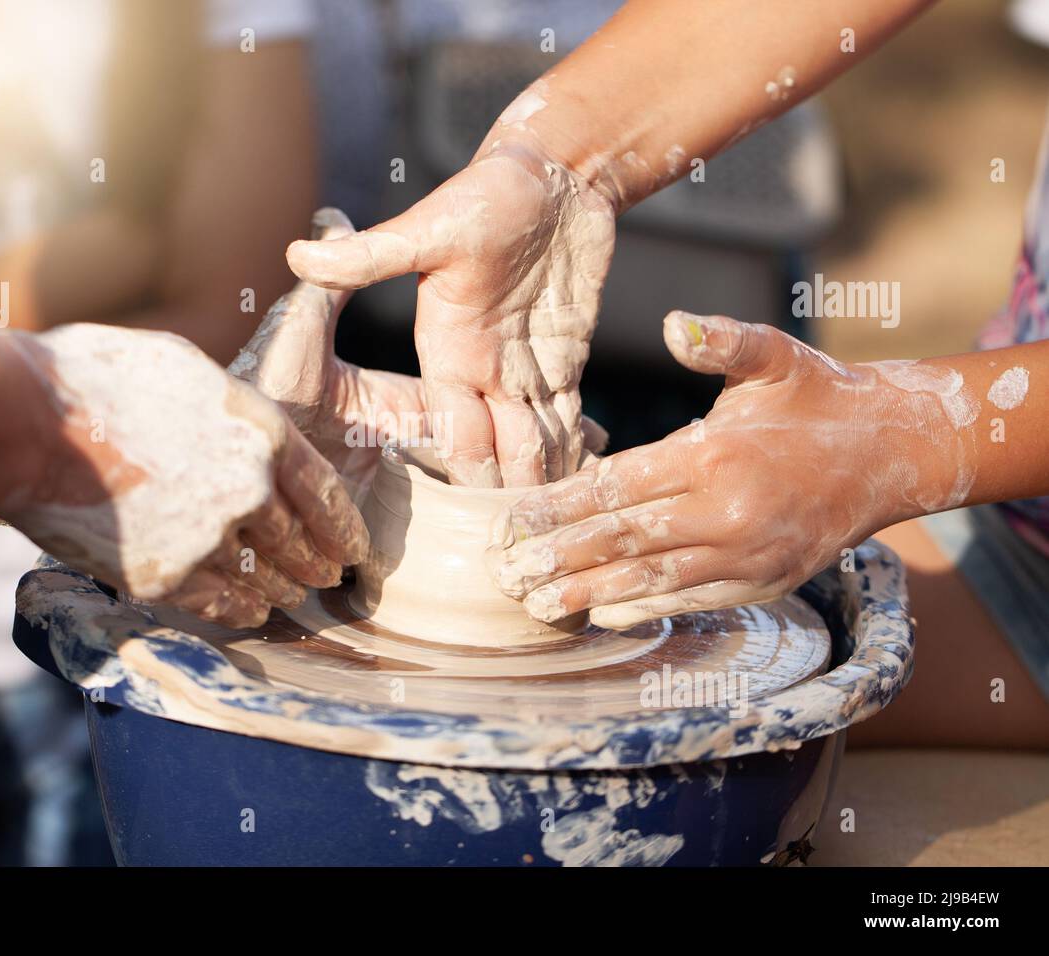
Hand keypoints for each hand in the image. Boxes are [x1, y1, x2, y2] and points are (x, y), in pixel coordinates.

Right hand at [0, 323, 366, 627]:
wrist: (27, 424)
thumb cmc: (99, 379)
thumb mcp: (188, 367)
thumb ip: (233, 406)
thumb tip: (248, 422)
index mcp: (263, 434)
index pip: (325, 495)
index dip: (344, 528)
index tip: (353, 548)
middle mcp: (249, 491)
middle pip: (299, 543)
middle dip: (316, 564)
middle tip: (326, 578)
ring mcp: (207, 539)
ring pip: (262, 580)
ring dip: (280, 592)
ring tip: (287, 597)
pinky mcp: (164, 576)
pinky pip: (218, 606)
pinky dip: (238, 613)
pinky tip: (247, 613)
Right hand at [238, 208, 610, 496]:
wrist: (551, 173)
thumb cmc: (486, 192)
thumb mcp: (429, 227)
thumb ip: (370, 255)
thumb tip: (297, 252)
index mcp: (445, 352)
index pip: (456, 429)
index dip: (473, 472)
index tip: (485, 518)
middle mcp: (479, 369)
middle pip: (496, 449)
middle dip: (512, 492)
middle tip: (532, 543)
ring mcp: (521, 367)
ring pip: (533, 440)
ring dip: (547, 477)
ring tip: (566, 524)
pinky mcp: (561, 356)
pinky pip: (566, 415)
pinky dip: (575, 446)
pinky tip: (588, 480)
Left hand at [488, 311, 970, 629]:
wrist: (895, 454)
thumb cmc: (819, 399)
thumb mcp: (776, 356)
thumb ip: (722, 341)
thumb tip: (673, 325)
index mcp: (715, 455)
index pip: (617, 487)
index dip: (558, 507)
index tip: (509, 522)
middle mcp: (726, 513)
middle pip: (623, 540)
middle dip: (559, 558)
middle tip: (504, 573)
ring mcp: (747, 556)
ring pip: (652, 579)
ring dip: (590, 594)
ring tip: (537, 603)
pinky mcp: (764, 583)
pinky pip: (693, 601)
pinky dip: (646, 608)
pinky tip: (600, 615)